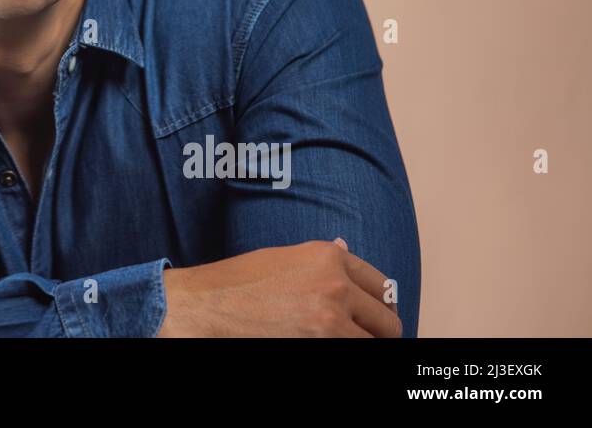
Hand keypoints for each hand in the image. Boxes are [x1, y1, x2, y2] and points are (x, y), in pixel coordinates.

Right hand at [156, 238, 401, 336]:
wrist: (211, 305)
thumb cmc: (241, 281)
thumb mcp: (285, 258)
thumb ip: (322, 260)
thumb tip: (346, 248)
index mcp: (329, 257)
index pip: (381, 285)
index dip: (382, 303)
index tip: (379, 315)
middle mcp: (336, 285)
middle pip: (387, 320)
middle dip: (380, 331)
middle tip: (368, 336)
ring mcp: (331, 319)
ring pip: (375, 342)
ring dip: (365, 343)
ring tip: (349, 340)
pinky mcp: (323, 344)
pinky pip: (353, 351)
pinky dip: (348, 350)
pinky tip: (329, 344)